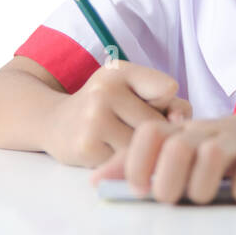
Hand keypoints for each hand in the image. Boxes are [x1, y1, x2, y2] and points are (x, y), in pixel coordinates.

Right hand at [46, 61, 191, 167]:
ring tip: (122, 143)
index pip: (167, 89)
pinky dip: (124, 163)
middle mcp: (105, 90)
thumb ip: (169, 103)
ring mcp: (93, 118)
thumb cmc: (107, 107)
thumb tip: (180, 123)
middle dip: (154, 135)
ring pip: (142, 146)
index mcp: (120, 71)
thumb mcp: (134, 91)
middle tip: (134, 133)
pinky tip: (110, 154)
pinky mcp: (86, 146)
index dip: (167, 105)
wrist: (55, 123)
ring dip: (140, 152)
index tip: (155, 108)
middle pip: (156, 124)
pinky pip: (125, 162)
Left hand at [88, 108, 235, 204]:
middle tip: (172, 198)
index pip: (149, 134)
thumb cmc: (222, 146)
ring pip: (211, 155)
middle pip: (176, 147)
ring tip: (205, 197)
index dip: (136, 162)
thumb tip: (95, 182)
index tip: (139, 190)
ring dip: (202, 185)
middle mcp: (208, 132)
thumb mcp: (182, 147)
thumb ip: (140, 163)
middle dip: (168, 180)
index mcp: (183, 130)